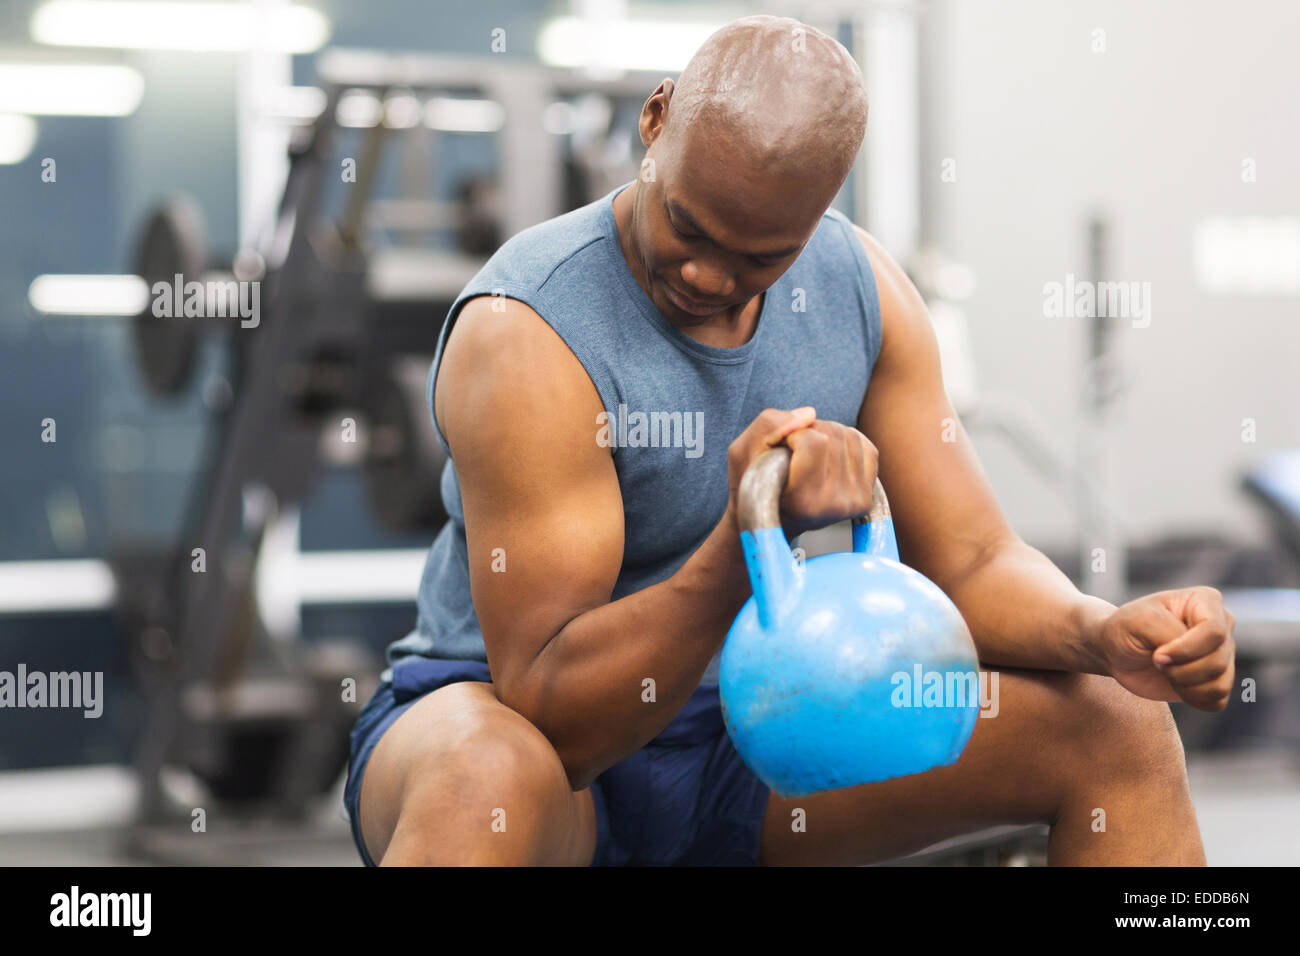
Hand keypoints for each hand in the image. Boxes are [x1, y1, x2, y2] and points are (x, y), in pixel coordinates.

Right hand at [726, 407, 878, 540]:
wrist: (772, 520)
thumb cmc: (753, 484)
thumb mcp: (742, 451)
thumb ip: (769, 425)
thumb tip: (810, 413)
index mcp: (803, 500)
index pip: (814, 441)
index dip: (793, 434)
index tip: (781, 450)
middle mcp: (834, 505)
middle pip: (834, 434)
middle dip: (810, 432)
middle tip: (793, 452)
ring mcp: (854, 502)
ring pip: (850, 435)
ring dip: (826, 434)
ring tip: (808, 454)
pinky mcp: (865, 497)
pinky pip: (866, 446)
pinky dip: (846, 442)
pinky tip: (828, 456)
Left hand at [1094, 587, 1235, 710]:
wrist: (1116, 652)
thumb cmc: (1126, 629)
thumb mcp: (1138, 620)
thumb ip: (1167, 633)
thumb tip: (1186, 658)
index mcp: (1206, 601)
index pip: (1214, 632)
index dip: (1185, 650)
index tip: (1157, 654)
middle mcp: (1222, 625)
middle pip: (1217, 661)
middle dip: (1180, 670)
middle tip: (1156, 661)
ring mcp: (1223, 653)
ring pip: (1219, 684)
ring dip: (1184, 685)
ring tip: (1165, 672)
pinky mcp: (1218, 679)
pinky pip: (1218, 700)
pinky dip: (1192, 698)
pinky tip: (1175, 685)